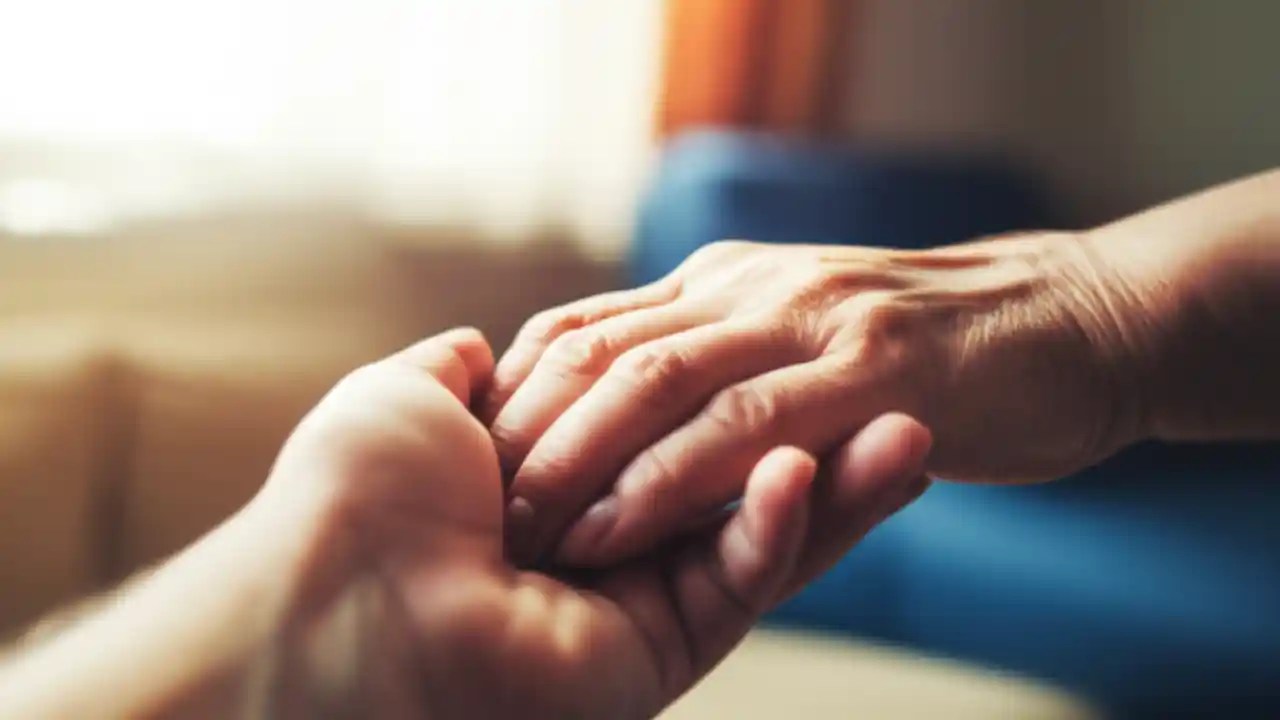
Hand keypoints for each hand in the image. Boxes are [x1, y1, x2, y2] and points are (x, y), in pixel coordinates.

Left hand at [258, 329, 930, 718]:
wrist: (334, 594)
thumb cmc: (361, 490)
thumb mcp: (413, 399)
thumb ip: (471, 373)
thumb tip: (487, 347)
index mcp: (561, 478)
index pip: (679, 421)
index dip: (739, 384)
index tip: (801, 343)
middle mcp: (611, 537)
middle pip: (739, 475)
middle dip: (817, 432)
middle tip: (895, 388)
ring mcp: (639, 595)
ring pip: (762, 531)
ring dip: (842, 484)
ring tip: (914, 431)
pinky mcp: (659, 646)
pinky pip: (741, 579)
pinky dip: (786, 522)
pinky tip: (828, 466)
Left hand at [485, 235, 1149, 565]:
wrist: (1073, 320)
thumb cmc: (931, 339)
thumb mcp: (796, 321)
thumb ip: (713, 350)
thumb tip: (616, 404)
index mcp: (724, 280)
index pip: (589, 327)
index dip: (524, 387)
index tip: (480, 452)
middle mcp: (752, 293)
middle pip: (609, 355)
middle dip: (539, 432)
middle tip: (485, 505)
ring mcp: (815, 332)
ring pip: (672, 390)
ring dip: (596, 463)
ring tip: (545, 529)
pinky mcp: (880, 385)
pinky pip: (763, 437)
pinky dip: (692, 482)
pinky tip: (639, 524)